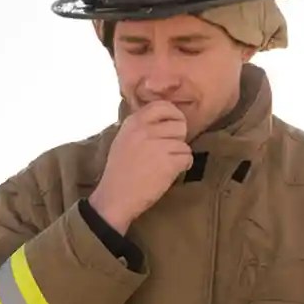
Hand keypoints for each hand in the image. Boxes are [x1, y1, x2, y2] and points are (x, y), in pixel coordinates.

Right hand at [89, 101, 192, 232]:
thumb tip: (163, 119)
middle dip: (178, 137)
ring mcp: (158, 145)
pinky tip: (171, 172)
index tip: (174, 124)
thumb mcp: (123, 139)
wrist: (115, 197)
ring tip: (166, 164)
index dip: (174, 114)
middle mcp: (146, 130)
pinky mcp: (169, 162)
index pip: (162, 105)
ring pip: (184, 143)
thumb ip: (141, 126)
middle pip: (179, 124)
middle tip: (169, 150)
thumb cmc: (119, 171)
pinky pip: (188, 157)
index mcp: (134, 122)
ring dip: (180, 154)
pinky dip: (183, 166)